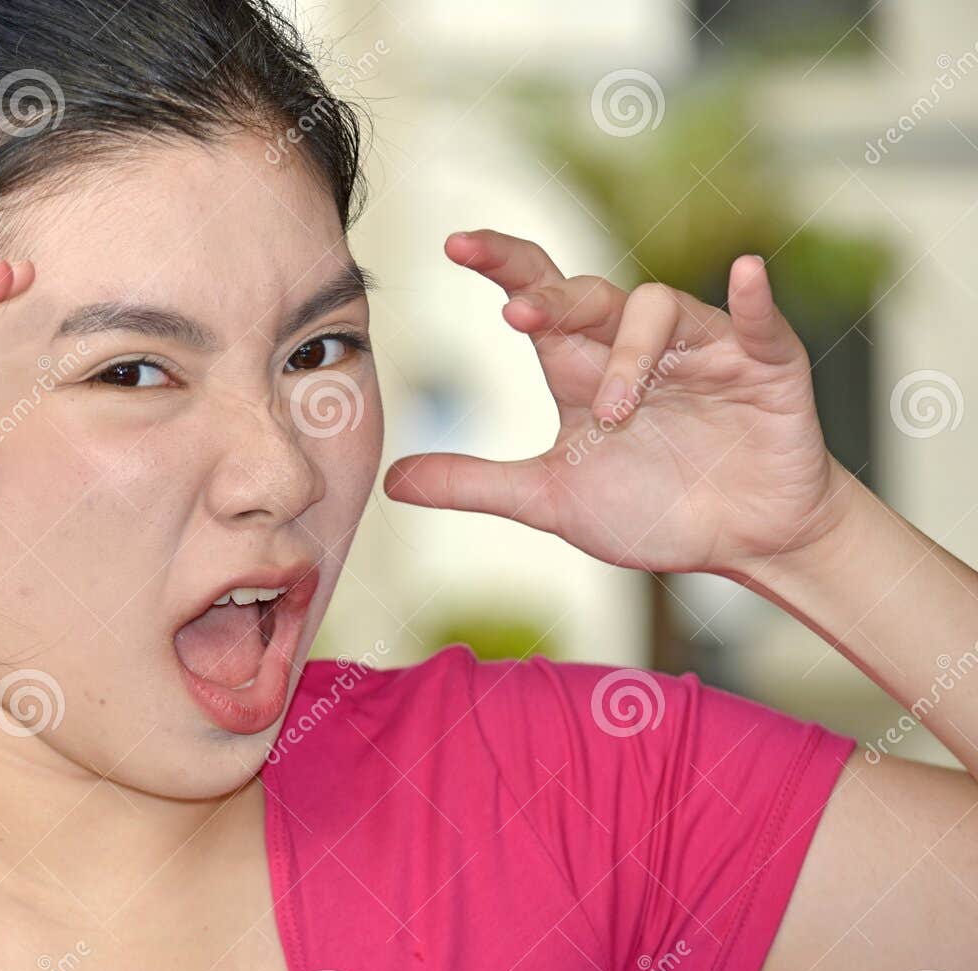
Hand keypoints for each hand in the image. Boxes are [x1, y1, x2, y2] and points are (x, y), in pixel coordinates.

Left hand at [383, 230, 850, 578]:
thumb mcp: (550, 499)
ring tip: (611, 410)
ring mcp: (701, 348)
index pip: (535, 295)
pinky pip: (756, 319)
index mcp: (581, 365)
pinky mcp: (763, 364)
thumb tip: (389, 480)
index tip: (456, 246)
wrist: (742, 541)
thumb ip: (475, 484)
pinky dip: (751, 297)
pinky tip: (744, 273)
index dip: (501, 266)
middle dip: (550, 298)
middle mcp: (634, 343)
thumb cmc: (652, 507)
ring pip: (656, 309)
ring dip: (628, 353)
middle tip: (516, 316)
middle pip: (588, 294)